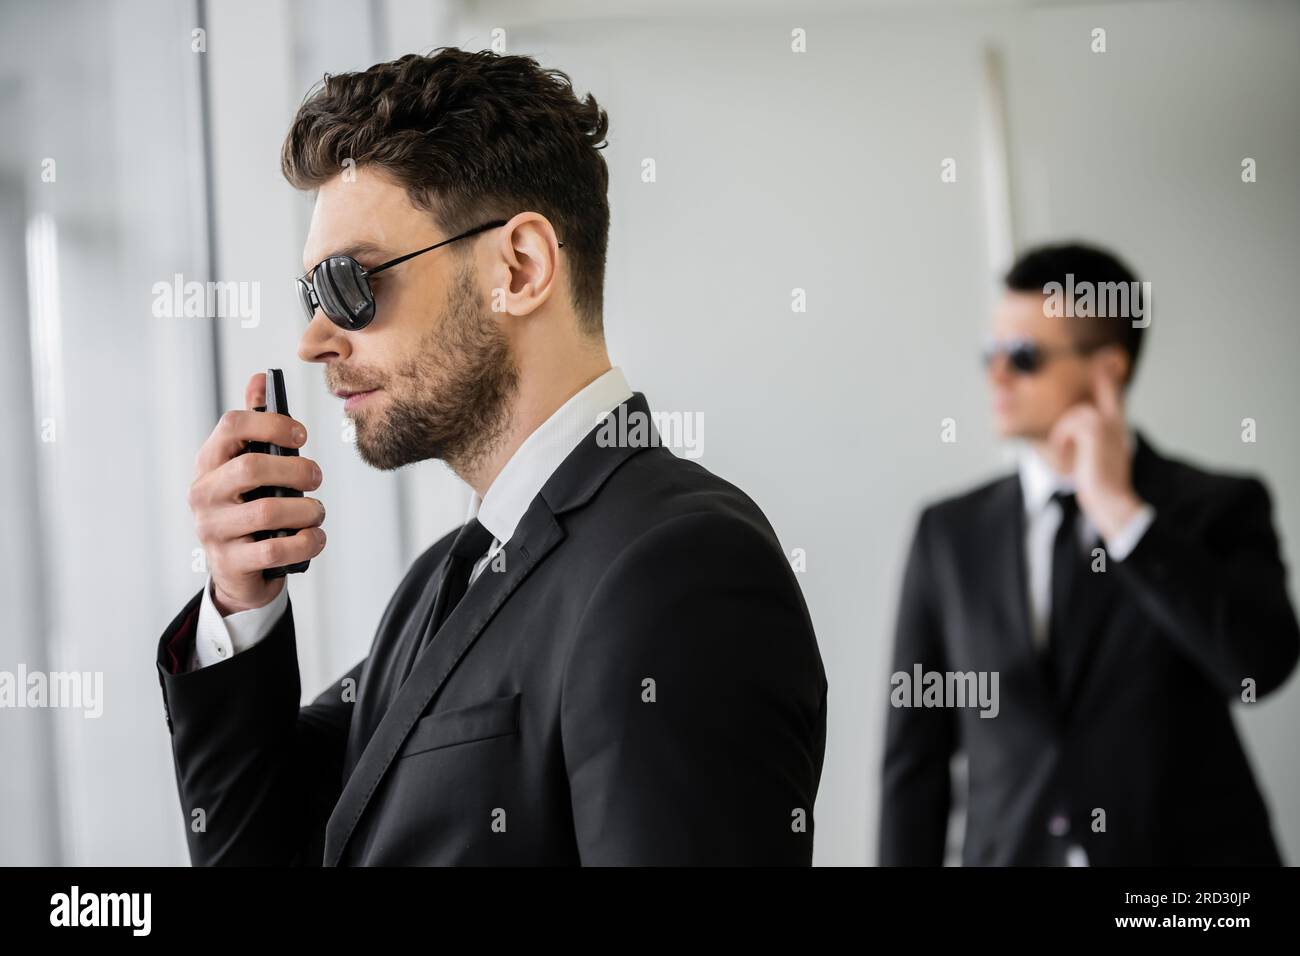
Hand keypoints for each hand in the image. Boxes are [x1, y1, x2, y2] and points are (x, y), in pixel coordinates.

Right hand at [188, 372, 326, 614]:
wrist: (238, 571)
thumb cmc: (249, 508)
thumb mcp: (249, 467)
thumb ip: (255, 427)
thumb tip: (259, 379)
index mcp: (209, 463)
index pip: (232, 426)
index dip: (273, 423)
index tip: (301, 435)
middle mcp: (204, 494)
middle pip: (252, 467)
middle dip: (296, 469)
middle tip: (316, 478)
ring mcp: (213, 530)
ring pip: (268, 511)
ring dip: (307, 510)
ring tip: (316, 512)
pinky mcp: (230, 562)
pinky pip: (275, 549)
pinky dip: (306, 542)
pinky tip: (315, 537)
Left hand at [1047, 367, 1143, 540]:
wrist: (1111, 499)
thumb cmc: (1099, 483)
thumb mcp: (1094, 456)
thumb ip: (1087, 439)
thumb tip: (1065, 434)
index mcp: (1116, 425)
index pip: (1112, 392)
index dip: (1106, 375)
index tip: (1106, 357)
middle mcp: (1115, 421)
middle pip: (1087, 402)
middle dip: (1074, 415)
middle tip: (1068, 430)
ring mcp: (1108, 424)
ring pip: (1075, 415)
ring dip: (1064, 434)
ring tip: (1067, 455)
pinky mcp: (1096, 431)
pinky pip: (1069, 425)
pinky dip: (1063, 440)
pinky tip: (1067, 454)